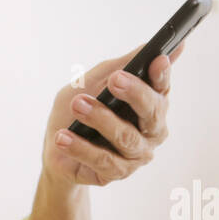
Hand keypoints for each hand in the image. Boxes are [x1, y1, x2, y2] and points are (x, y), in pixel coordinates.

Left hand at [41, 41, 184, 188]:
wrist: (56, 147)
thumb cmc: (79, 107)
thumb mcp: (92, 80)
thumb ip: (120, 65)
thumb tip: (155, 46)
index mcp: (150, 103)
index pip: (162, 87)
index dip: (162, 75)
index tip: (158, 59)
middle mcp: (150, 130)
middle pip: (152, 113)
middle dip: (134, 94)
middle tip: (114, 79)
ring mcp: (136, 155)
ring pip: (126, 137)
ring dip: (100, 119)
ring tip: (77, 105)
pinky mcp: (117, 173)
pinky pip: (103, 160)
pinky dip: (80, 147)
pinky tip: (62, 136)